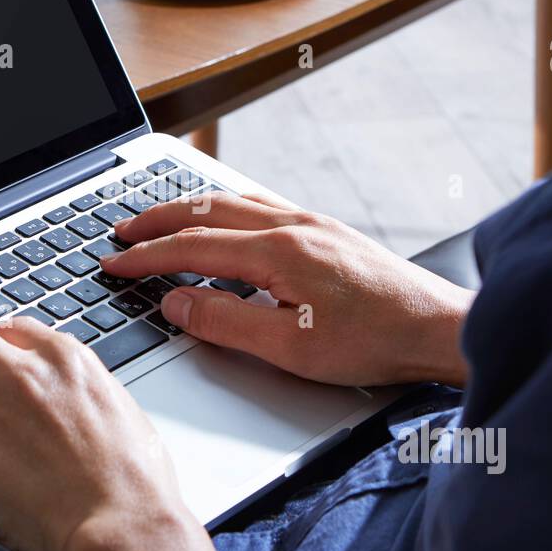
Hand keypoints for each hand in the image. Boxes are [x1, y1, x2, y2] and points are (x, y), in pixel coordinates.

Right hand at [102, 190, 472, 387]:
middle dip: (156, 220)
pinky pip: (261, 204)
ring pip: (233, 202)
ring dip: (188, 208)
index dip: (145, 256)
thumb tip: (175, 303)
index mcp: (277, 252)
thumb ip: (224, 323)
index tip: (112, 263)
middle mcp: (291, 225)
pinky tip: (223, 217)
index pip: (191, 248)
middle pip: (205, 211)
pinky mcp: (326, 230)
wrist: (439, 328)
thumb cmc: (374, 341)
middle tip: (120, 230)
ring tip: (158, 218)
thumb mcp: (289, 348)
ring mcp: (311, 222)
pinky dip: (224, 207)